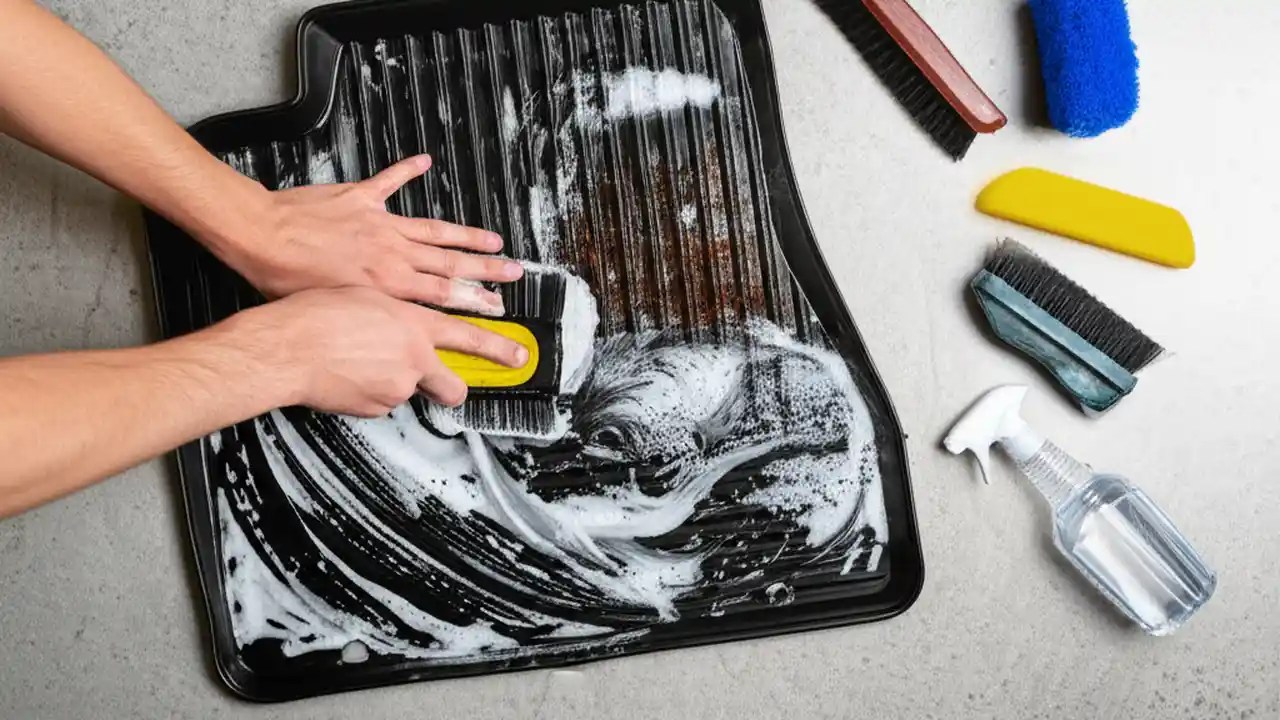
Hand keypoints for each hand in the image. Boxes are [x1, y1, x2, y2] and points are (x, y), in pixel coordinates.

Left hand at [212, 155, 523, 315]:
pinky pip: (389, 181)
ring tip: (494, 239)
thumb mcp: (336, 314)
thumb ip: (370, 319)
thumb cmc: (286, 280)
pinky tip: (425, 161)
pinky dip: (407, 169)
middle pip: (451, 264)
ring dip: (466, 235)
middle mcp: (392, 254)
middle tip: (514, 272)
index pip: (444, 295)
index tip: (498, 305)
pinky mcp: (359, 198)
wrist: (261, 236)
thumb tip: (388, 338)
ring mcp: (379, 223)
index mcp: (388, 285)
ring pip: (434, 229)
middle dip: (487, 270)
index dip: (475, 300)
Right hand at [222, 288, 528, 415]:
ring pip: (407, 390)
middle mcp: (412, 358)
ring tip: (357, 363)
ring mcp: (395, 387)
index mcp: (414, 323)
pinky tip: (346, 375)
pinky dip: (368, 392)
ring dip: (392, 382)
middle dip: (454, 388)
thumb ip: (396, 311)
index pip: (467, 336)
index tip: (519, 357)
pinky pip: (379, 401)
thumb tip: (406, 323)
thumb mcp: (367, 294)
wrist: (287, 347)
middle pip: (450, 384)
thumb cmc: (317, 312)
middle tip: (453, 386)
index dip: (498, 349)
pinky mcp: (375, 408)